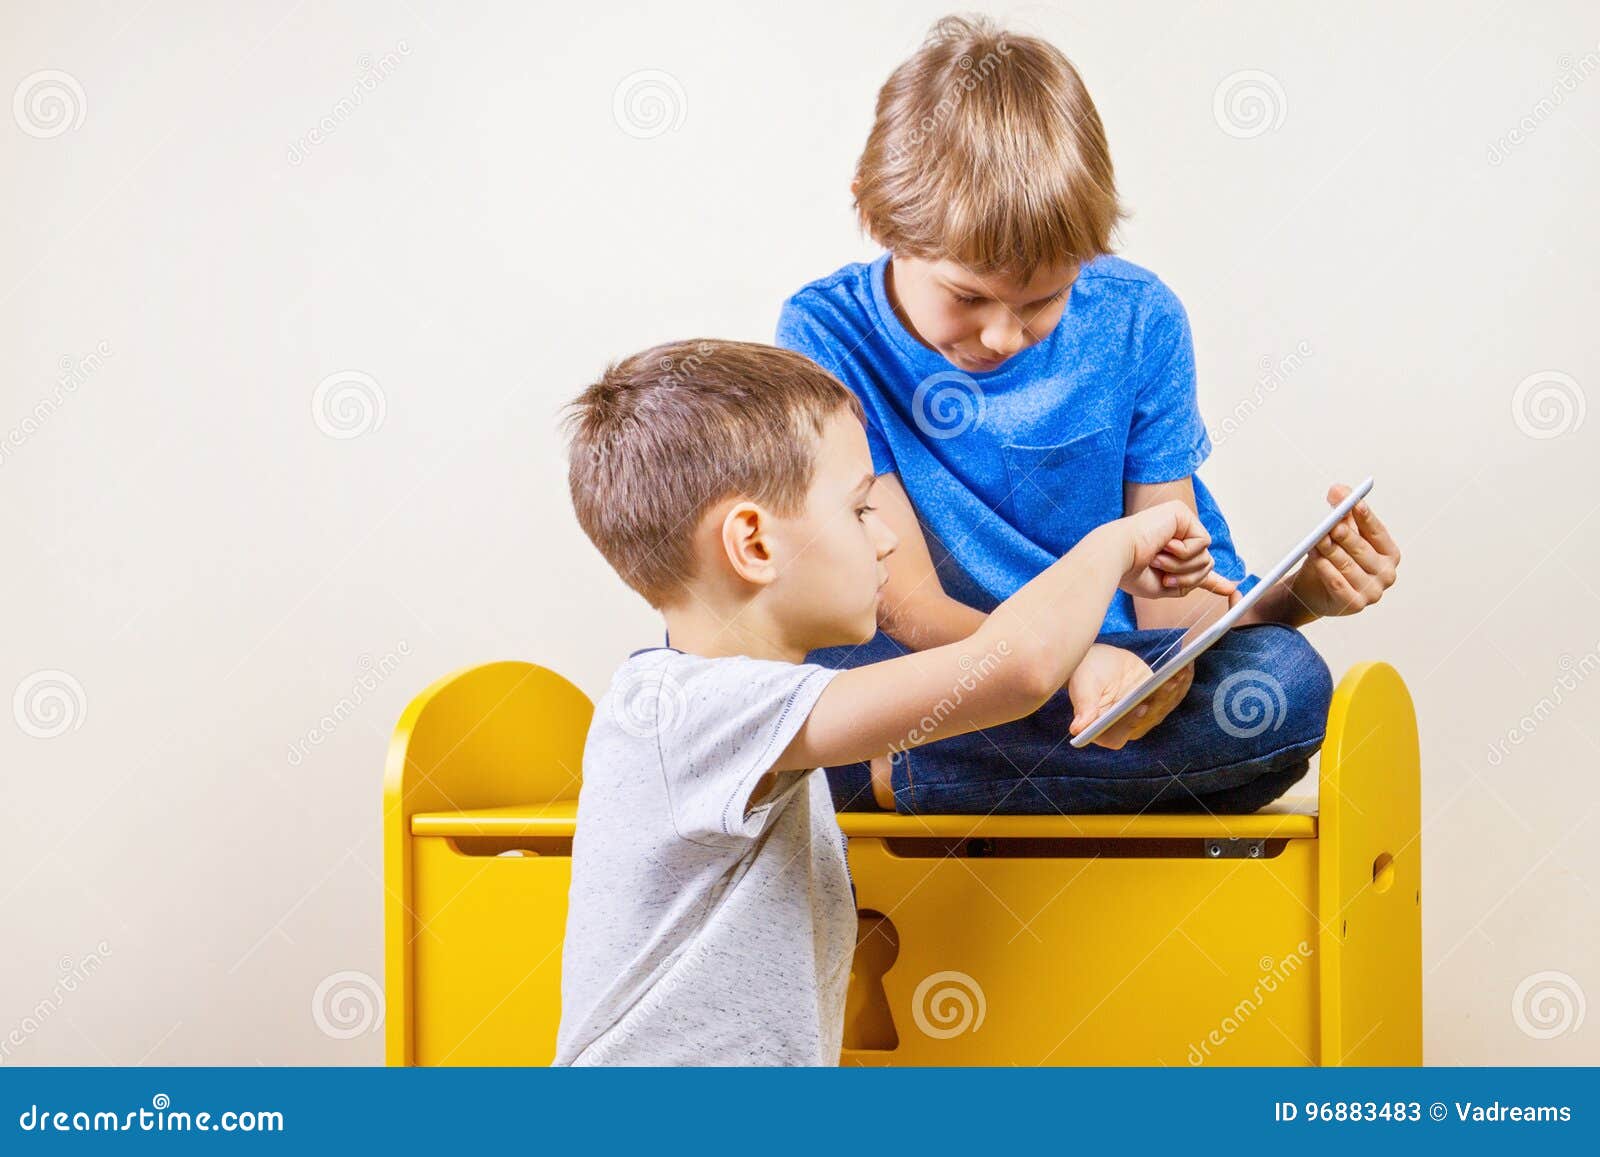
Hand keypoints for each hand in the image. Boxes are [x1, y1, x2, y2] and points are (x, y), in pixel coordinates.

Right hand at [1067, 643, 1194, 749]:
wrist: (1096, 661)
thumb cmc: (1084, 674)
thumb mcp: (1082, 687)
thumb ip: (1084, 707)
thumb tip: (1077, 729)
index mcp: (1104, 729)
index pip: (1119, 733)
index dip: (1131, 722)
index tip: (1140, 707)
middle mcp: (1126, 726)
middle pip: (1146, 719)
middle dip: (1160, 701)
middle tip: (1168, 683)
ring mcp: (1143, 714)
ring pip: (1161, 706)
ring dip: (1172, 690)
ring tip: (1179, 672)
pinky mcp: (1155, 700)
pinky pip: (1169, 694)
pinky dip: (1179, 682)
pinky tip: (1184, 667)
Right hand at [1116, 500, 1238, 600]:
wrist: (1115, 557)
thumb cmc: (1130, 572)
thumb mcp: (1164, 585)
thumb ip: (1192, 583)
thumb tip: (1228, 587)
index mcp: (1168, 548)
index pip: (1195, 561)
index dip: (1213, 578)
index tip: (1230, 588)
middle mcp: (1175, 532)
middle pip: (1205, 563)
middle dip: (1189, 577)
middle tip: (1166, 577)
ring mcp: (1179, 520)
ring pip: (1205, 556)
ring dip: (1184, 567)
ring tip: (1159, 561)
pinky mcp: (1182, 514)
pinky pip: (1202, 542)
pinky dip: (1185, 553)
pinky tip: (1164, 547)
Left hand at [1286, 484, 1401, 617]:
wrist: (1314, 592)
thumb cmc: (1332, 560)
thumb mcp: (1338, 535)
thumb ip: (1342, 513)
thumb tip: (1339, 490)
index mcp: (1389, 553)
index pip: (1377, 532)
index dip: (1364, 516)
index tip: (1354, 502)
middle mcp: (1386, 573)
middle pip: (1362, 549)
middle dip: (1345, 535)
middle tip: (1331, 524)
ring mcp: (1373, 592)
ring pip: (1348, 566)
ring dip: (1330, 551)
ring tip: (1316, 539)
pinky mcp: (1355, 604)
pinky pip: (1337, 583)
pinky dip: (1325, 568)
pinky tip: (1315, 557)